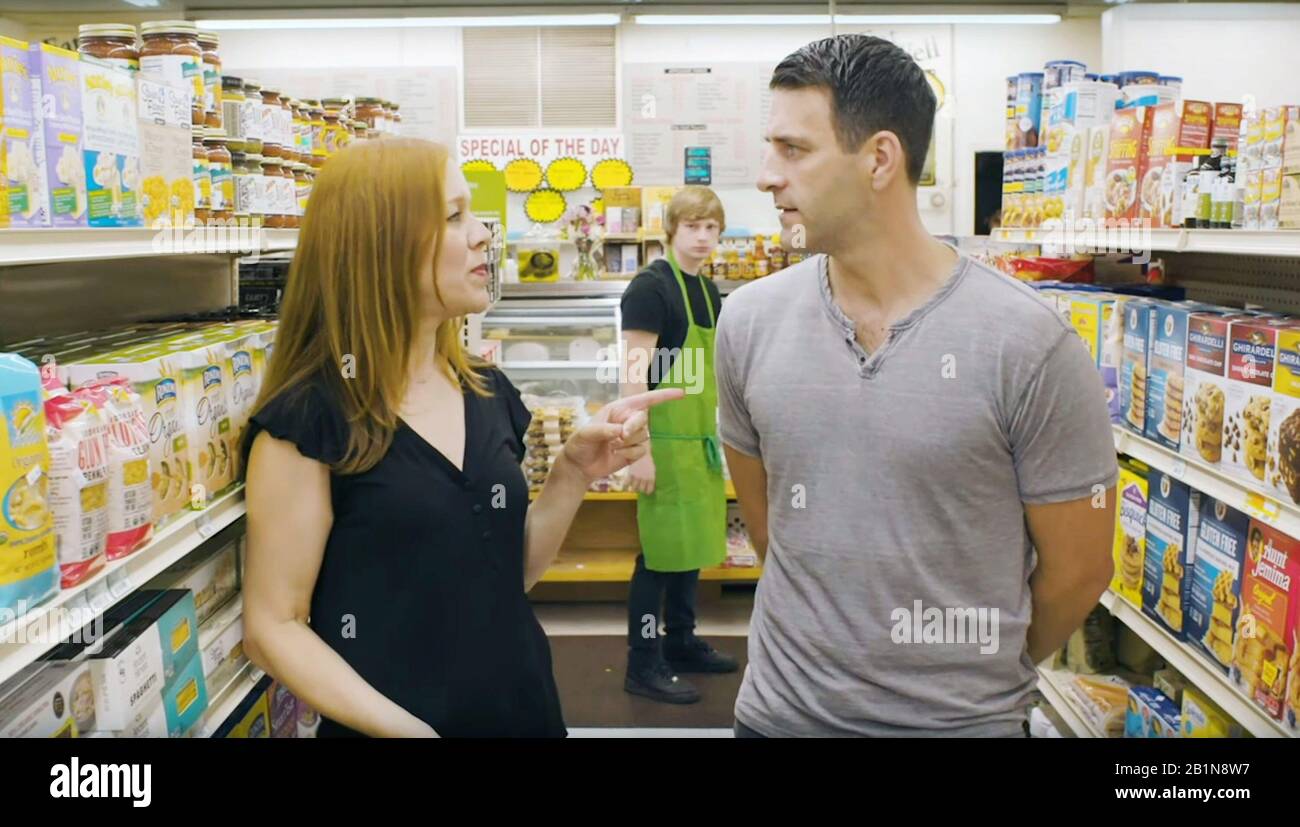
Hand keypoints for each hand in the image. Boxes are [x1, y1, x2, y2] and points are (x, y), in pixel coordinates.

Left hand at [558, 388, 682, 482]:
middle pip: (643, 419)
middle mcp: (628, 420)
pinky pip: (642, 450)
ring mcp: (633, 436)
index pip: (644, 400)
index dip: (664, 396)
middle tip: (620, 436)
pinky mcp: (635, 452)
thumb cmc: (580, 444)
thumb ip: (603, 430)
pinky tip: (617, 454)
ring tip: (611, 446)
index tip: (681, 393)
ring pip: (644, 436)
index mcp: (619, 409)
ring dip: (628, 443)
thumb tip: (621, 431)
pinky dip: (630, 453)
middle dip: (633, 427)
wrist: (580, 466)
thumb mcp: (586, 433)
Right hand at [627, 452, 654, 493]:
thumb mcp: (652, 469)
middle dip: (640, 489)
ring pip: (634, 488)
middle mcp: (644, 478)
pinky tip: (626, 485)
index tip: (646, 490)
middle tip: (640, 487)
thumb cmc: (648, 460)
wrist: (641, 451)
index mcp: (651, 477)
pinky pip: (626, 483)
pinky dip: (625, 485)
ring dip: (634, 488)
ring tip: (633, 485)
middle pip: (641, 490)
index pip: (649, 490)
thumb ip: (650, 477)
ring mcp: (637, 476)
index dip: (647, 491)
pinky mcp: (630, 473)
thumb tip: (649, 485)